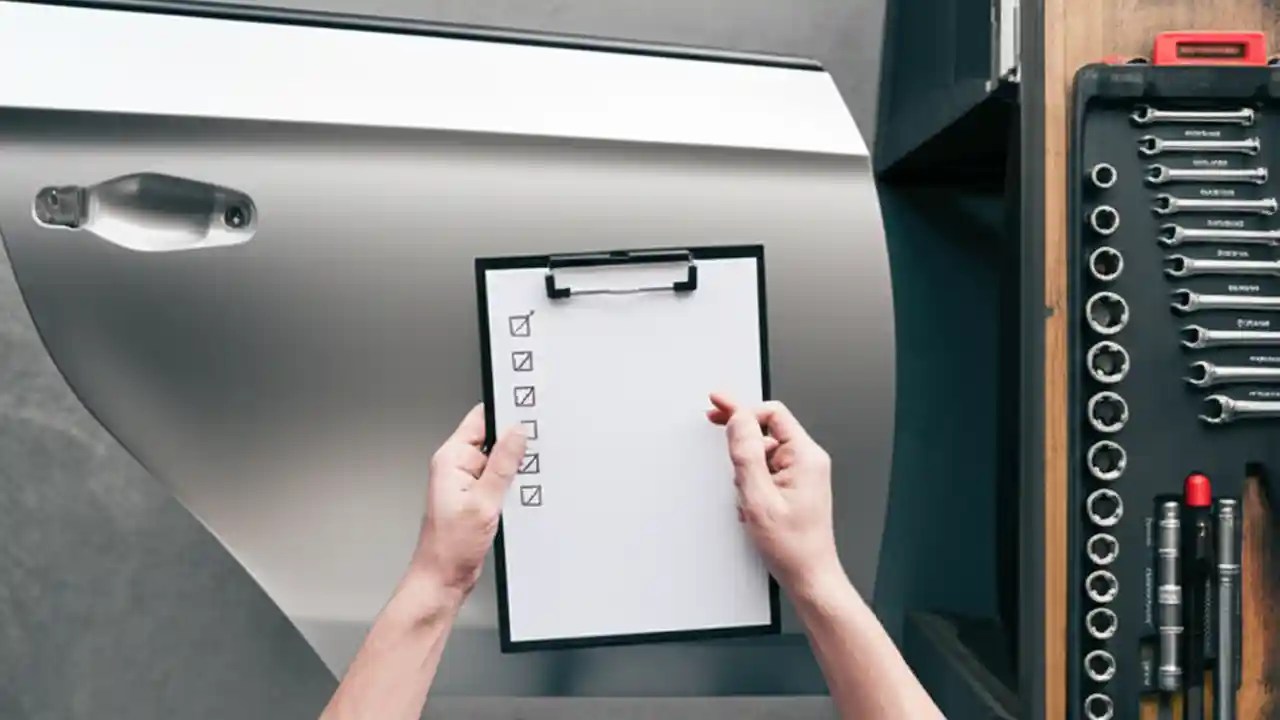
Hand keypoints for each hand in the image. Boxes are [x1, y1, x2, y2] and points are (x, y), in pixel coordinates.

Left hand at [410, 404, 526, 597]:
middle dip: (514, 444)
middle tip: (529, 456)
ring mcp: (466, 482)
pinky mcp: (475, 497)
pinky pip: (498, 480)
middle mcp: (456, 466)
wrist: (444, 578)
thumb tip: (517, 433)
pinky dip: (510, 485)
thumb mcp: (484, 502)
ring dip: (513, 469)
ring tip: (515, 487)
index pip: (480, 419)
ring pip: (499, 461)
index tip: (527, 412)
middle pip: (493, 438)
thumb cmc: (450, 546)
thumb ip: (503, 464)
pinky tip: (514, 498)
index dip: (504, 412)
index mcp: (451, 459)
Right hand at [706, 393, 841, 594]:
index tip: (718, 404)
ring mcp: (803, 474)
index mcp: (806, 457)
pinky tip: (750, 505)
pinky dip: (752, 483)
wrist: (809, 576)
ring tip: (746, 498)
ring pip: (763, 453)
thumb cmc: (793, 546)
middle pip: (768, 429)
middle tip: (714, 416)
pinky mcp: (795, 487)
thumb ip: (747, 455)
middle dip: (740, 434)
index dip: (742, 410)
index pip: (772, 414)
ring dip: (746, 469)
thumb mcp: (759, 499)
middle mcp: (808, 461)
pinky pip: (767, 471)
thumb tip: (737, 420)